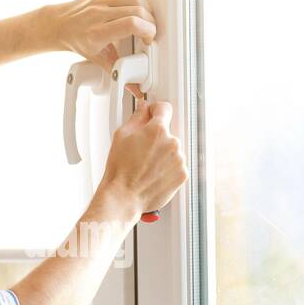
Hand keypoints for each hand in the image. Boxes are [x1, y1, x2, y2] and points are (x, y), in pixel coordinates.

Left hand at [47, 0, 156, 100]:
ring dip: (147, 11)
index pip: (131, 24)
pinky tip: (135, 13)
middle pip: (138, 10)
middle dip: (150, 23)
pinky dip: (137, 4)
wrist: (58, 24)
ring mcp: (101, 0)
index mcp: (98, 32)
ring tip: (145, 23)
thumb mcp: (98, 59)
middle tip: (149, 33)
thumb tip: (135, 89)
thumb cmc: (77, 41)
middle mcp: (99, 14)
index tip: (148, 39)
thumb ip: (118, 73)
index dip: (147, 30)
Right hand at [100, 101, 185, 218]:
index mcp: (157, 129)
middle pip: (167, 133)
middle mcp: (172, 142)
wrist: (124, 196)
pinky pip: (177, 166)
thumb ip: (137, 117)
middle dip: (156, 138)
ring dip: (163, 155)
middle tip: (141, 151)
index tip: (152, 116)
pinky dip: (168, 169)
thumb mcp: (122, 135)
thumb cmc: (120, 169)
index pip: (164, 108)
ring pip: (172, 150)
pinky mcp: (183, 174)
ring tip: (146, 166)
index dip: (156, 111)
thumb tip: (144, 108)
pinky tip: (153, 174)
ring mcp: (179, 159)